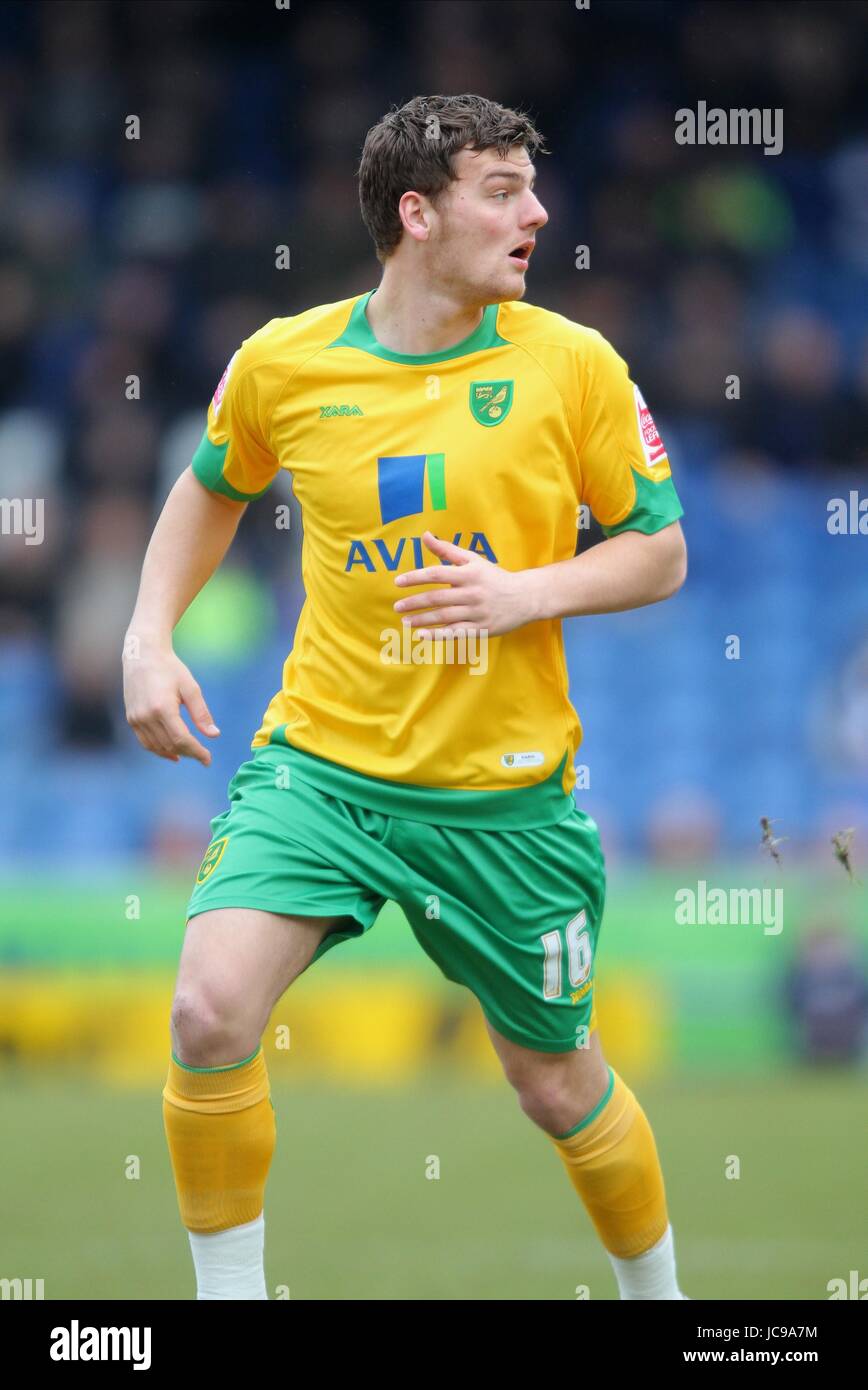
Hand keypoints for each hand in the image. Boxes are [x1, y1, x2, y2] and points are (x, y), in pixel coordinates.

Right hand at [123, 636, 219, 764]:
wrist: (143, 655)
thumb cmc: (170, 669)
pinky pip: (145, 742)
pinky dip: (159, 750)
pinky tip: (172, 752)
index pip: (181, 739)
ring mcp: (136, 719)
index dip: (197, 752)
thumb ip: (201, 714)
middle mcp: (146, 716)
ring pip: (157, 747)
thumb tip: (214, 735)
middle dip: (188, 753)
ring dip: (174, 753)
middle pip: (170, 745)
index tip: (208, 760)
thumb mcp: (191, 688)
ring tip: (189, 753)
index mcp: (163, 708)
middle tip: (203, 755)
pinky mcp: (131, 718)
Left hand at [393, 530, 540, 637]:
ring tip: (405, 621)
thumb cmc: (494, 577)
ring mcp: (477, 612)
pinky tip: (422, 635)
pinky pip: (456, 632)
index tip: (397, 582)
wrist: (525, 597)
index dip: (415, 577)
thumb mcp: (473, 560)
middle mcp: (472, 593)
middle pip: (437, 598)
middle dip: (414, 602)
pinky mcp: (482, 629)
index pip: (436, 574)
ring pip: (444, 617)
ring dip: (422, 619)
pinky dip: (438, 635)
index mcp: (469, 574)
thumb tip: (424, 536)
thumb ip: (447, 549)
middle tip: (397, 606)